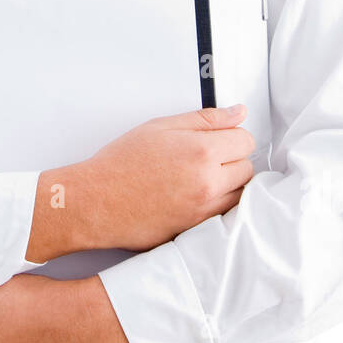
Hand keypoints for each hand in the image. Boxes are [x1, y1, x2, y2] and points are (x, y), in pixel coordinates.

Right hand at [27, 104, 255, 260]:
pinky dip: (217, 205)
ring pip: (240, 195)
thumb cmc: (121, 163)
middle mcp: (208, 183)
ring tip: (201, 178)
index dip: (231, 136)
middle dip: (232, 160)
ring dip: (229, 185)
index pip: (245, 141)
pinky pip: (224, 216)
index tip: (217, 139)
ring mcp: (204, 210)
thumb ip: (206, 119)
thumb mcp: (161, 127)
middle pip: (247, 169)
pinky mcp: (196, 230)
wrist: (96, 202)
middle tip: (204, 158)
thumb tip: (239, 112)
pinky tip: (195, 197)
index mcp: (202, 151)